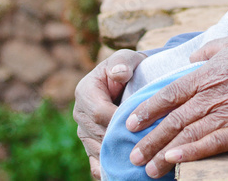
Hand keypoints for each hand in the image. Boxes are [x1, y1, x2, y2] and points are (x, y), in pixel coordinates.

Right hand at [73, 49, 145, 178]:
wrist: (128, 81)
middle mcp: (80, 114)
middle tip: (146, 149)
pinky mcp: (91, 147)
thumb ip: (123, 63)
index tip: (141, 127)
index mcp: (85, 92)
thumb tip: (120, 74)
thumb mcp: (127, 59)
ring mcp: (84, 133)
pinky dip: (112, 171)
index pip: (99, 113)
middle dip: (121, 142)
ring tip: (142, 162)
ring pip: (99, 152)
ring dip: (119, 158)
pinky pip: (97, 165)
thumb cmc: (128, 68)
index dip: (118, 121)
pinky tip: (129, 174)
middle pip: (99, 136)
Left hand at [125, 12, 227, 178]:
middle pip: (173, 120)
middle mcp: (212, 94)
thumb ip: (210, 50)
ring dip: (165, 153)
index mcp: (207, 73)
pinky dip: (194, 153)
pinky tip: (177, 161)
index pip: (169, 95)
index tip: (132, 123)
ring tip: (149, 168)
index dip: (148, 111)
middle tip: (133, 156)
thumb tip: (194, 55)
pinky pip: (215, 143)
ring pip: (189, 135)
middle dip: (150, 140)